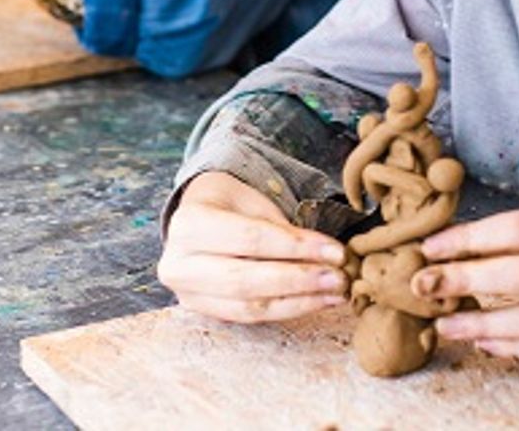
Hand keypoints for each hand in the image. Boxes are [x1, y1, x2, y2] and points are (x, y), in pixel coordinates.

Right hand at [157, 171, 349, 322]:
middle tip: (339, 277)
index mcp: (189, 223)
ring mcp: (187, 294)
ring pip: (250, 306)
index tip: (335, 251)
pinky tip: (316, 301)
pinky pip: (249, 317)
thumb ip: (282, 228)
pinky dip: (287, 310)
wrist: (197, 217)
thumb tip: (329, 255)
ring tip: (334, 292)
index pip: (251, 239)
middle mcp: (179, 263)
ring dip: (299, 301)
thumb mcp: (252, 202)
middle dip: (300, 279)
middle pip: (247, 279)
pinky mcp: (202, 312)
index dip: (297, 247)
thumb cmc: (228, 204)